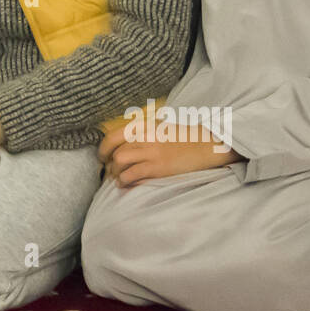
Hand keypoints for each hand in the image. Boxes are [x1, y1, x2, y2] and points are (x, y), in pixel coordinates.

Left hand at [99, 121, 240, 187]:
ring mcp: (151, 152)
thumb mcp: (160, 128)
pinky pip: (132, 175)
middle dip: (108, 164)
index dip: (104, 149)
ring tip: (120, 178)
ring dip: (116, 173)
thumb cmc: (184, 138)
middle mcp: (144, 137)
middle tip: (110, 172)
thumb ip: (142, 133)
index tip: (103, 157)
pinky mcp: (157, 167)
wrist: (206, 145)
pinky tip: (128, 183)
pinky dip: (126, 181)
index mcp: (144, 126)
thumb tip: (124, 145)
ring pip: (119, 162)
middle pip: (114, 152)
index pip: (113, 136)